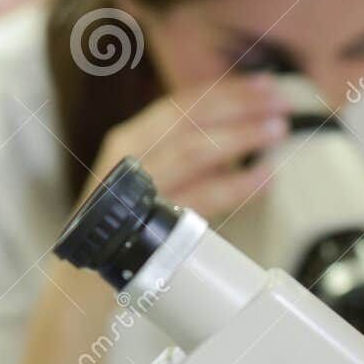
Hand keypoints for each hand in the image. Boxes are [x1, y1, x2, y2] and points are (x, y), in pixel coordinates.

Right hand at [85, 76, 288, 222]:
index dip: (225, 90)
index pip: (181, 103)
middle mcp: (127, 157)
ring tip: (274, 132)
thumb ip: (188, 157)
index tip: (263, 84)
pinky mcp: (144, 220)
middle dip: (237, 104)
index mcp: (130, 141)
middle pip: (187, 117)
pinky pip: (197, 197)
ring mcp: (133, 187)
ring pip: (190, 150)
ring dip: (238, 136)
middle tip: (279, 103)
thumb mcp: (151, 180)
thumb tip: (239, 137)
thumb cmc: (122, 229)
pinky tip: (262, 179)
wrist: (84, 280)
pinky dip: (234, 186)